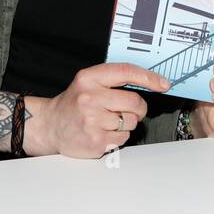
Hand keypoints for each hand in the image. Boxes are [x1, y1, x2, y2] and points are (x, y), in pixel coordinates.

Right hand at [29, 63, 169, 157]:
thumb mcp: (87, 82)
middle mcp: (90, 98)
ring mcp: (93, 121)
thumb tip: (150, 83)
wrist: (50, 126)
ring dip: (127, 123)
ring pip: (132, 122)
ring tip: (108, 121)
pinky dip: (118, 136)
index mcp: (89, 79)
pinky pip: (124, 137)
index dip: (149, 78)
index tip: (163, 84)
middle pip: (135, 102)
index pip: (126, 72)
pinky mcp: (97, 141)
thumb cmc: (73, 103)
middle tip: (129, 110)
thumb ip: (113, 80)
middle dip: (138, 108)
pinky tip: (103, 132)